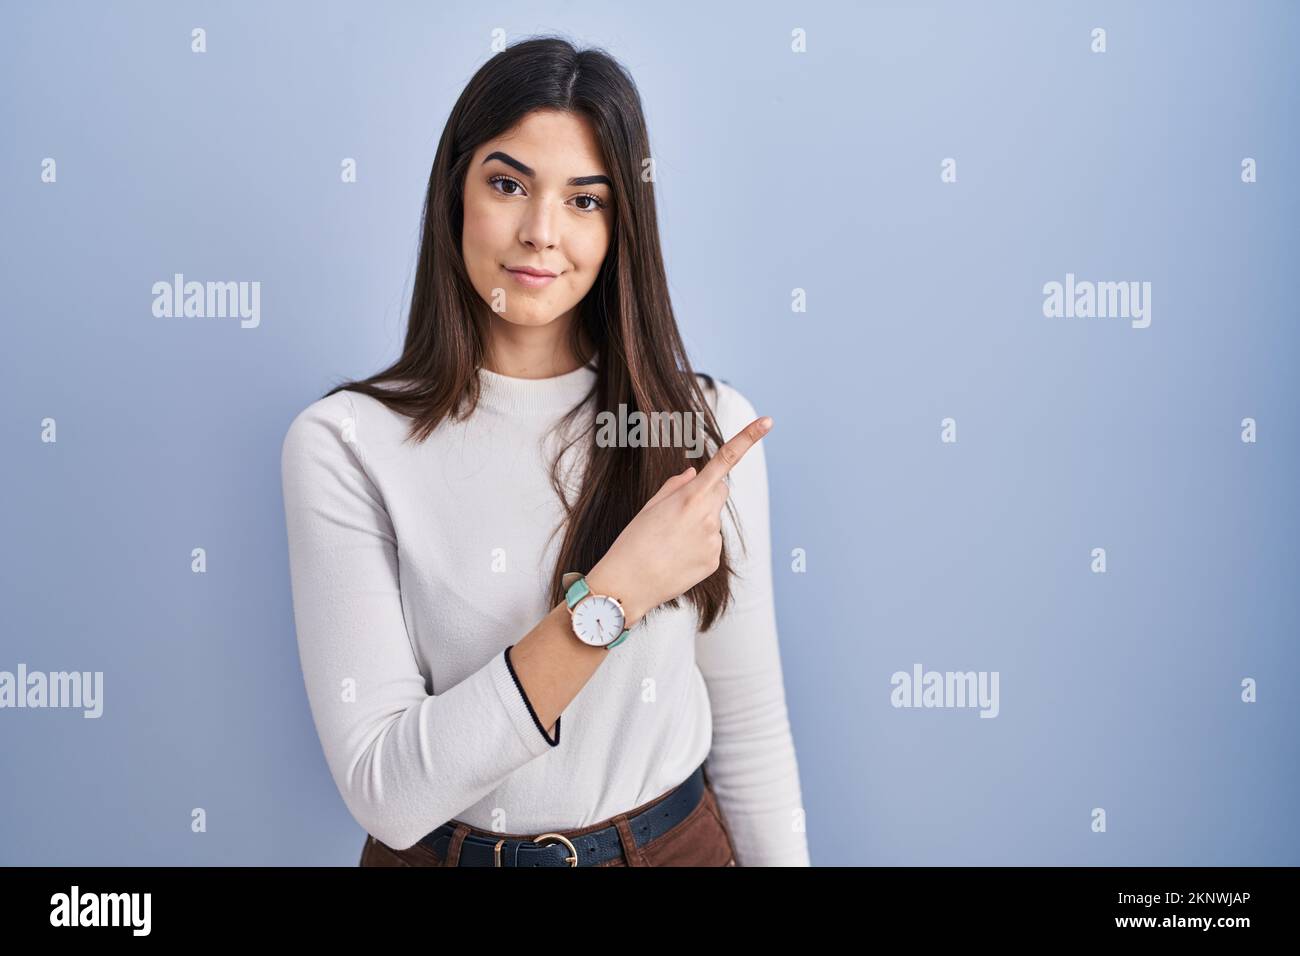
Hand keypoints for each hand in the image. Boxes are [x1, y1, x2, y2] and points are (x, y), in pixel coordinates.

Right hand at [585, 415, 773, 626]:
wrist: (629, 584)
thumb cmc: (633, 541)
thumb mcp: (650, 506)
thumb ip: (676, 486)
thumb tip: (696, 473)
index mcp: (690, 497)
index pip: (725, 460)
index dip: (748, 438)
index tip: (768, 422)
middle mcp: (708, 516)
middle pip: (720, 492)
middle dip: (706, 494)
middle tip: (677, 512)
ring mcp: (714, 540)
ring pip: (713, 520)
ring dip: (699, 523)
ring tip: (671, 541)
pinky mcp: (714, 560)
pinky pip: (711, 544)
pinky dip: (698, 546)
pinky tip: (677, 556)